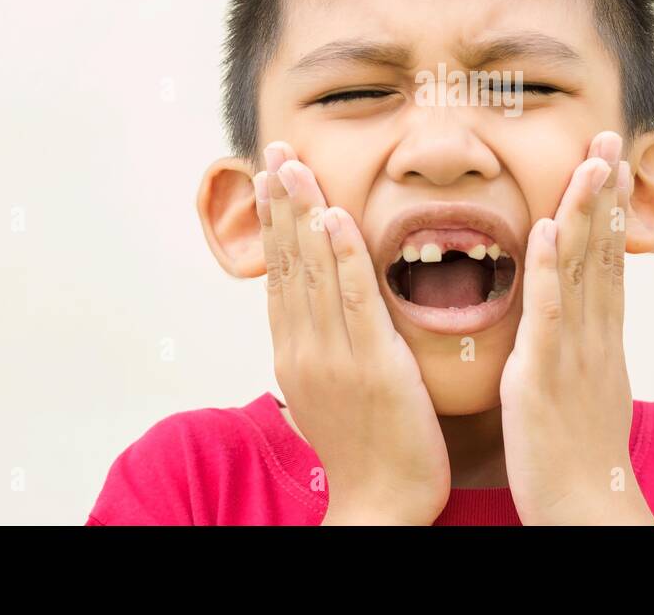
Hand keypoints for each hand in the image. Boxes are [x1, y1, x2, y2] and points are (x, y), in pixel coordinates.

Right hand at [254, 141, 450, 524]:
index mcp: (294, 352)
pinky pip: (354, 300)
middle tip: (276, 149)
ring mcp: (334, 355)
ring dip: (303, 211)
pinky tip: (335, 216)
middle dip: (281, 202)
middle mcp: (304, 348)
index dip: (275, 222)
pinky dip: (342, 255)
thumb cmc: (367, 447)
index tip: (272, 176)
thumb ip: (325, 347)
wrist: (380, 504)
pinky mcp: (371, 365)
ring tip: (295, 164)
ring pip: (312, 271)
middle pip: (288, 261)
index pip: (281, 273)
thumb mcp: (331, 391)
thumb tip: (319, 315)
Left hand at [498, 131, 653, 524]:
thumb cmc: (579, 456)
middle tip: (611, 136)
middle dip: (606, 191)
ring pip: (582, 268)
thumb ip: (585, 348)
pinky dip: (549, 267)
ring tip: (590, 159)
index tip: (613, 163)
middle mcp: (594, 336)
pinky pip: (548, 312)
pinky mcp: (543, 373)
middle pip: (603, 250)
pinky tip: (548, 227)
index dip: (611, 209)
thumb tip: (586, 322)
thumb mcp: (590, 389)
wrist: (587, 507)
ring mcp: (572, 351)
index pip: (609, 260)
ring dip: (584, 210)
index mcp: (601, 339)